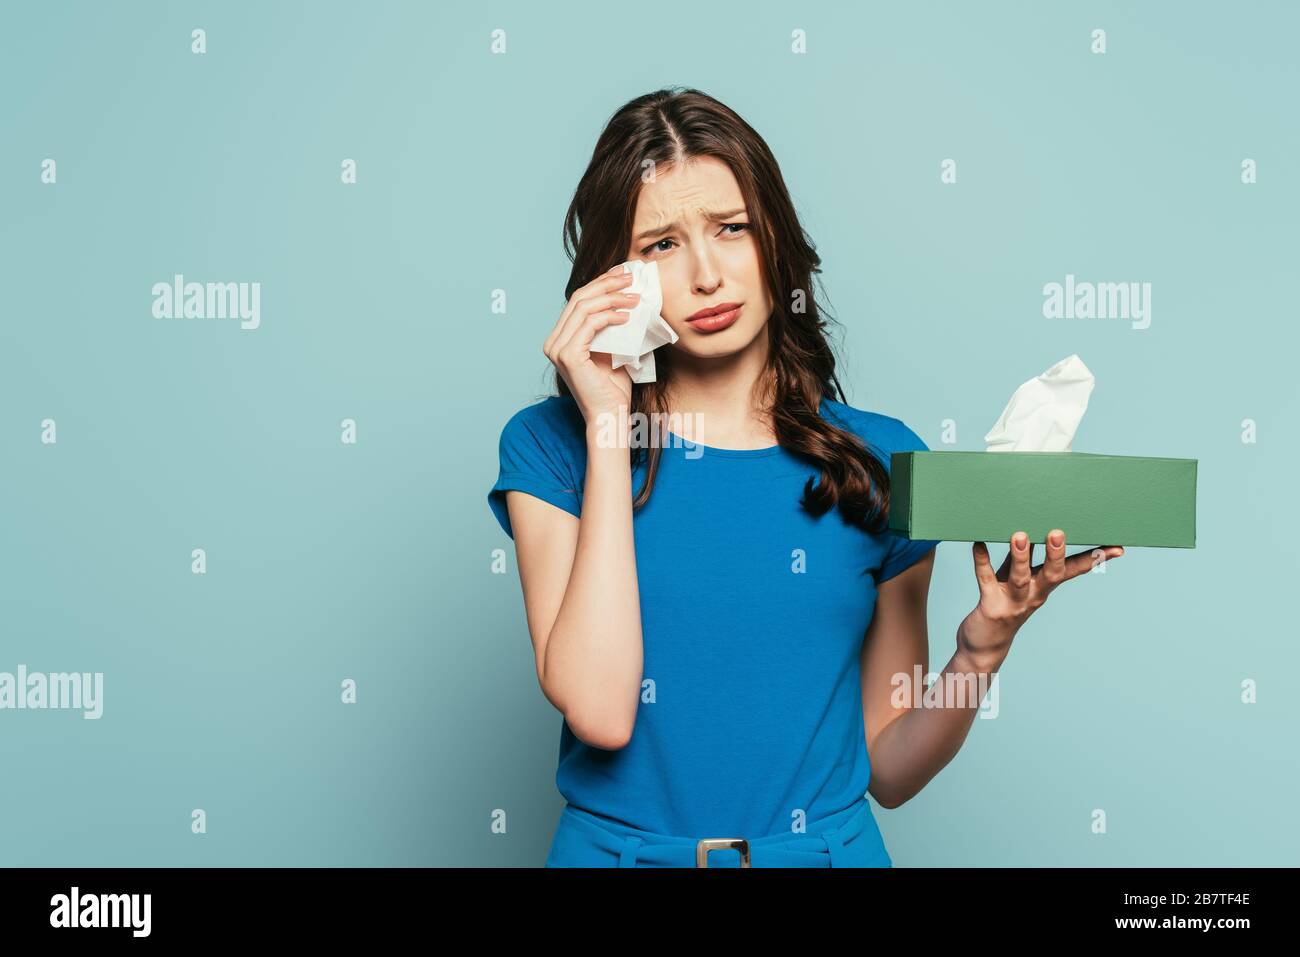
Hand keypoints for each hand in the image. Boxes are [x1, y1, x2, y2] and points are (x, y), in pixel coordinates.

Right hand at [543, 264, 638, 425]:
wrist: (610, 415)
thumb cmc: (613, 387)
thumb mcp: (612, 348)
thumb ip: (611, 326)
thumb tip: (628, 296)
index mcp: (560, 338)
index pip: (578, 300)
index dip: (599, 283)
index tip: (622, 274)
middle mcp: (553, 342)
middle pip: (579, 298)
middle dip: (606, 283)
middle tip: (630, 277)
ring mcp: (558, 349)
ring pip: (584, 308)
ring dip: (612, 297)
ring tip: (635, 297)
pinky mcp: (569, 356)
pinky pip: (590, 324)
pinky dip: (610, 316)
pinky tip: (627, 316)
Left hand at [957, 529, 1123, 668]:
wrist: (984, 646)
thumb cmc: (1003, 604)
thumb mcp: (1016, 579)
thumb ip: (1022, 557)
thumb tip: (1028, 527)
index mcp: (1044, 587)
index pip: (1073, 571)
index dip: (1093, 560)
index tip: (1116, 548)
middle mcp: (1034, 595)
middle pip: (1050, 575)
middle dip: (1055, 555)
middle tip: (1058, 533)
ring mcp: (1013, 602)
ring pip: (1020, 578)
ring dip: (1020, 557)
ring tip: (1019, 535)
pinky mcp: (990, 605)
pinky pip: (986, 580)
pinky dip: (982, 562)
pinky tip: (978, 544)